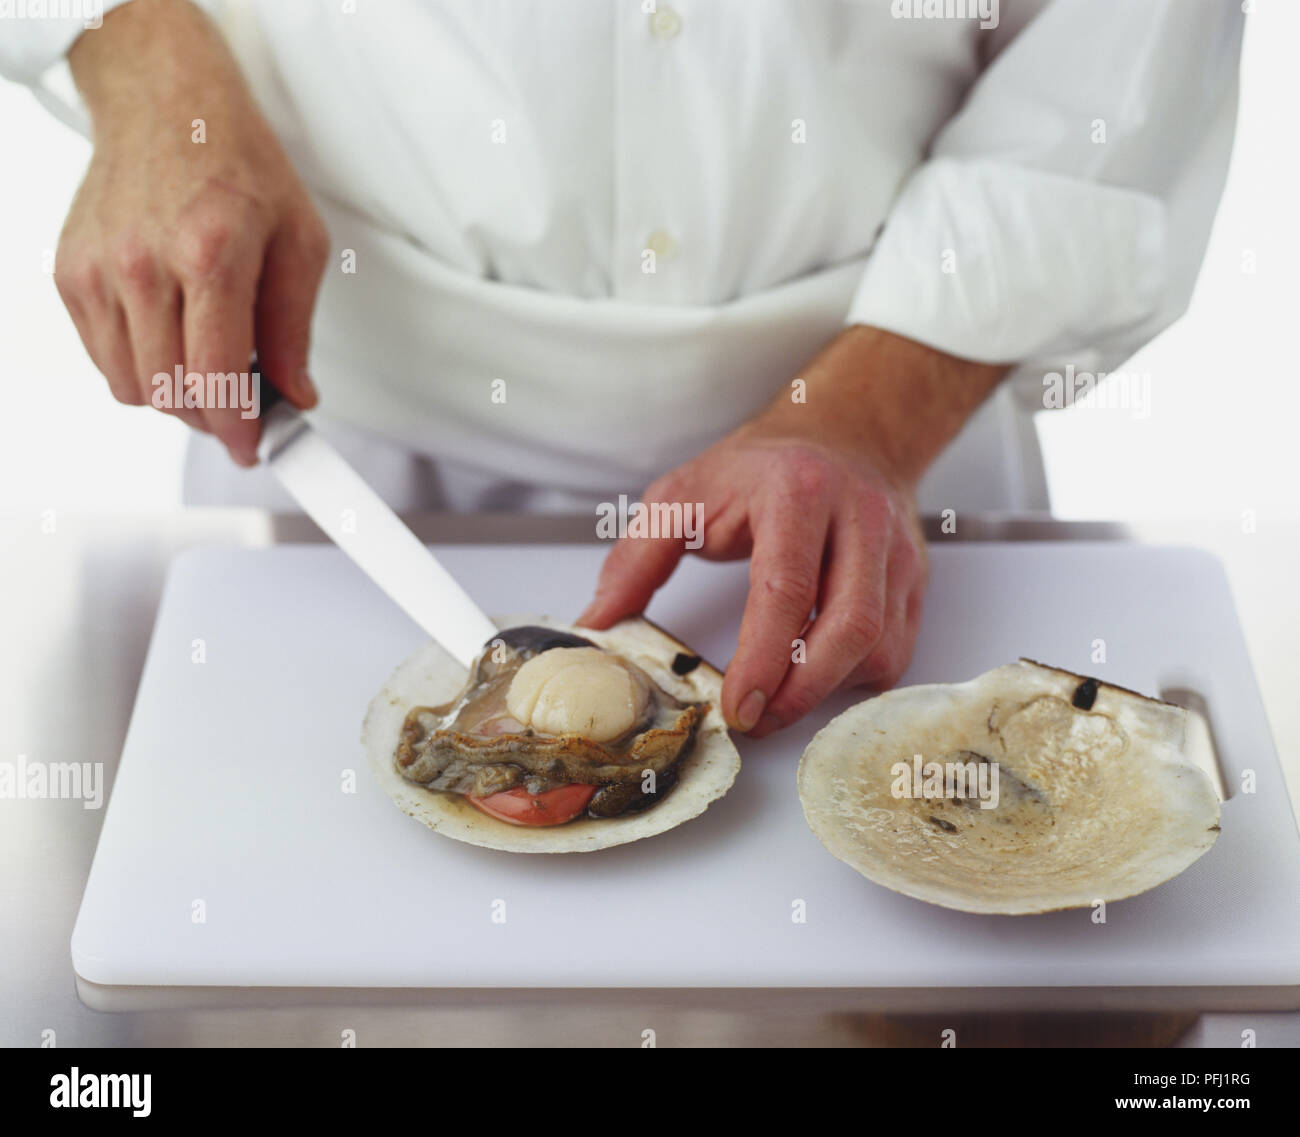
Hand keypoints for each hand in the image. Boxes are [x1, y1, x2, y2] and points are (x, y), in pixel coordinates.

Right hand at [57, 0, 327, 465]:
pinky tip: (173, 339)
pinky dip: (142, 368)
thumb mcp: (299, 243)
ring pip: (132, 387)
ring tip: (210, 368)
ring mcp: (99, 270)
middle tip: (243, 408)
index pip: (215, 378)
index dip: (237, 428)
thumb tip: (295, 397)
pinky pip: (105, 358)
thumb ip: (293, 331)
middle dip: (213, 418)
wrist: (165, 103)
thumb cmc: (238, 165)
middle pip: (171, 393)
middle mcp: (143, 266)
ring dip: (176, 397)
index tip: (253, 447)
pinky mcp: (71, 273)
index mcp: (209, 255)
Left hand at [579, 325, 1007, 735]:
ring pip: (879, 644)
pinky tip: (816, 675)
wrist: (842, 432)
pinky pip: (898, 648)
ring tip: (779, 700)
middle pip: (849, 626)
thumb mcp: (682, 496)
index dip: (763, 659)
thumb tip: (596, 625)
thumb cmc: (759, 469)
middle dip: (801, 692)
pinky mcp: (916, 577)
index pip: (786, 590)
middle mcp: (858, 518)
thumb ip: (634, 561)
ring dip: (828, 689)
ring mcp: (896, 549)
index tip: (737, 707)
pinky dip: (856, 677)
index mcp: (796, 493)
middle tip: (756, 720)